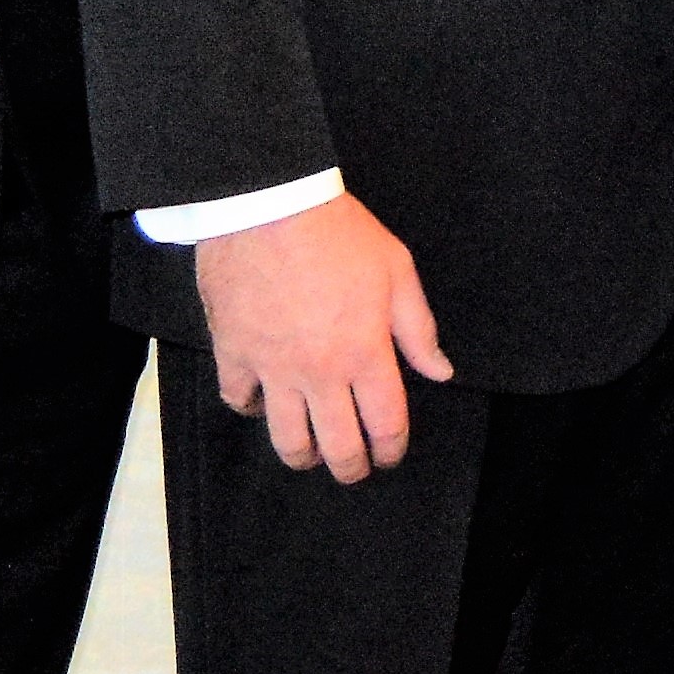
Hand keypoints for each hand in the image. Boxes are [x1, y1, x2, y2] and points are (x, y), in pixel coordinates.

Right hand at [200, 189, 452, 480]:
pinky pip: (239, 401)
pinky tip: (263, 403)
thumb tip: (439, 372)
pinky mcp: (233, 352)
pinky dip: (251, 409)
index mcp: (366, 354)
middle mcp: (321, 373)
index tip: (390, 455)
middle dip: (351, 468)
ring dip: (303, 455)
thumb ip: (418, 329)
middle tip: (354, 468)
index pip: (386, 425)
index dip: (391, 449)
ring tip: (311, 452)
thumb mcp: (397, 272)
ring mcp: (273, 368)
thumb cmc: (339, 234)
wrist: (268, 205)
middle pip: (338, 447)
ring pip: (286, 439)